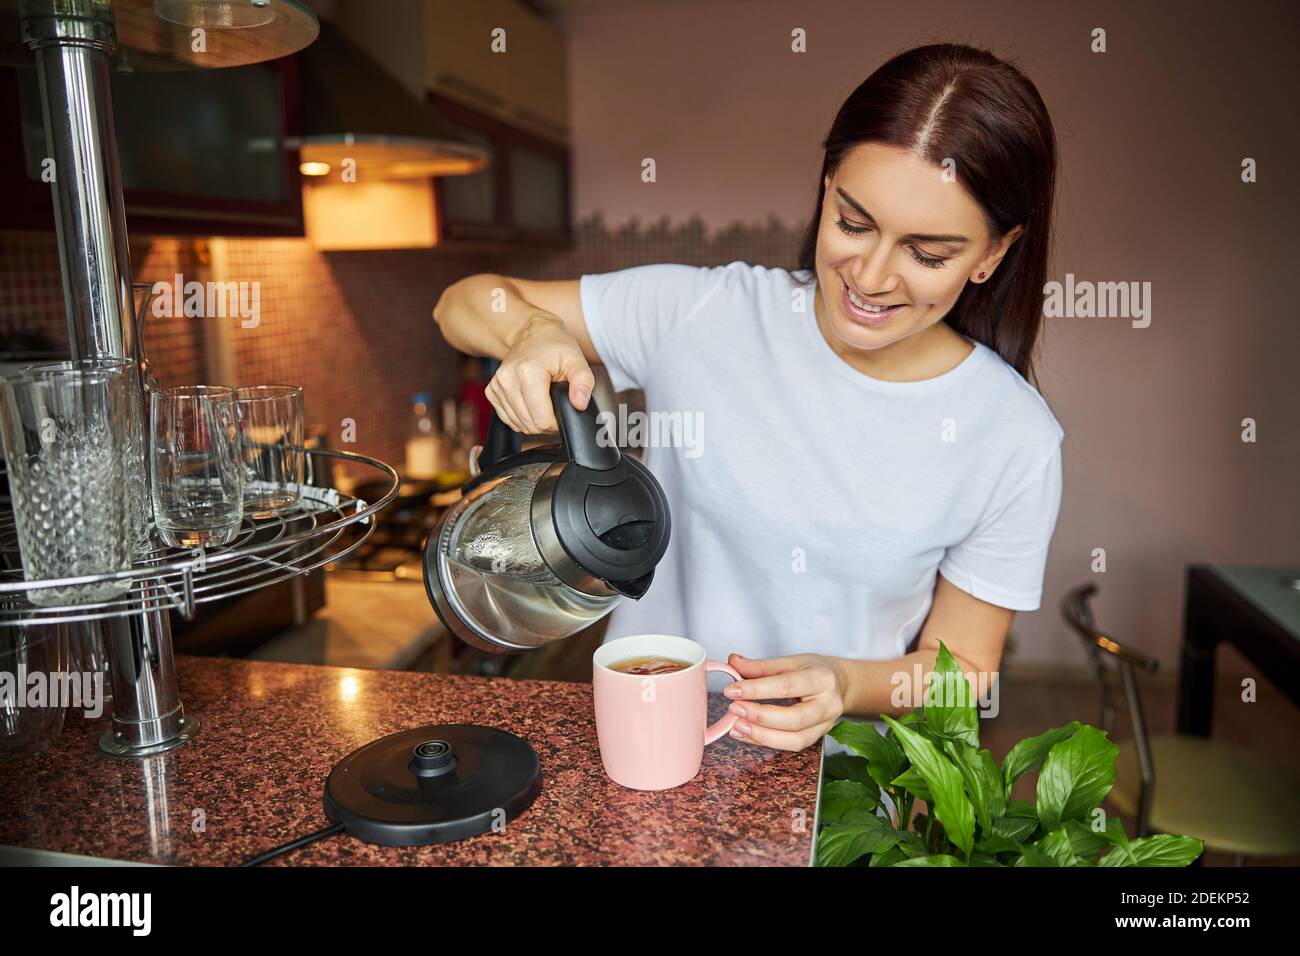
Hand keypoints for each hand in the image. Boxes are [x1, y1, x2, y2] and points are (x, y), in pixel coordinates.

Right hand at [486, 312, 595, 432]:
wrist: (531, 332)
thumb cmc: (554, 345)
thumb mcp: (576, 360)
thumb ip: (583, 383)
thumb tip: (580, 404)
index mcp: (528, 371)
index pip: (541, 419)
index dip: (556, 422)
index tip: (562, 409)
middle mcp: (507, 379)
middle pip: (529, 424)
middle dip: (546, 423)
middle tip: (555, 405)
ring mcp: (497, 386)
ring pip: (518, 425)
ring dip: (533, 421)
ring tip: (544, 402)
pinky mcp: (492, 391)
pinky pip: (508, 419)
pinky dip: (521, 417)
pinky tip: (531, 402)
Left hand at [722, 653, 848, 751]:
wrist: (841, 684)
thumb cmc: (815, 670)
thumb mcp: (792, 661)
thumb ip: (762, 665)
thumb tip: (733, 662)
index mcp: (822, 679)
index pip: (787, 686)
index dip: (757, 689)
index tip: (731, 690)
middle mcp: (828, 705)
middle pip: (794, 719)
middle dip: (760, 717)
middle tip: (734, 709)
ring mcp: (825, 725)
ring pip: (794, 739)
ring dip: (762, 736)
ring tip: (736, 727)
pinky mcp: (817, 738)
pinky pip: (791, 746)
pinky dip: (765, 741)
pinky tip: (745, 734)